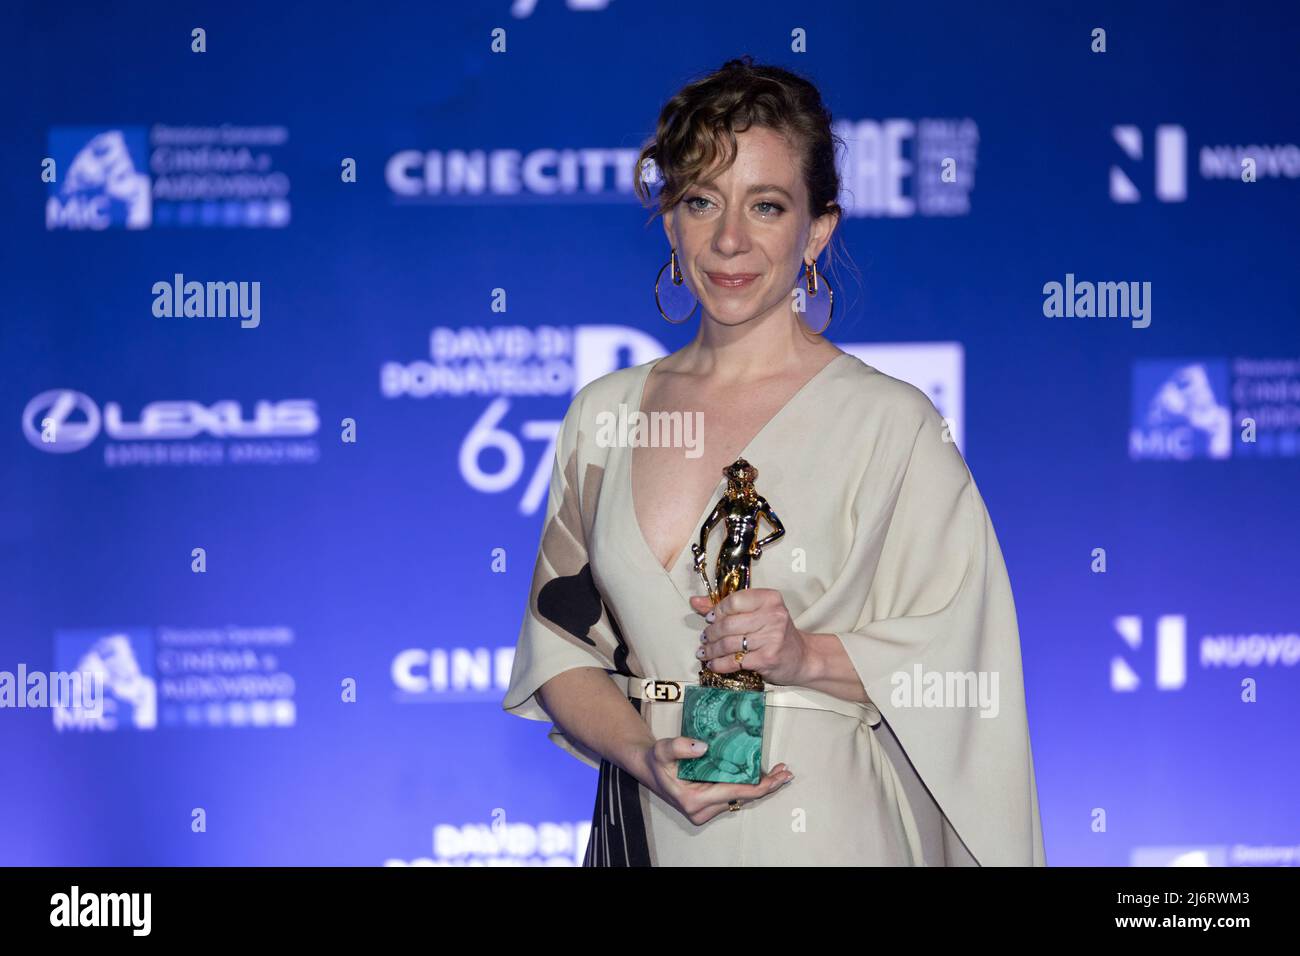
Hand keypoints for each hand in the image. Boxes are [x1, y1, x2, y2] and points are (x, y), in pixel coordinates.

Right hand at [631, 736, 793, 825]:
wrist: (648, 768)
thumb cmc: (656, 761)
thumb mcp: (663, 750)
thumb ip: (680, 747)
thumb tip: (703, 747)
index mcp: (695, 800)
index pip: (736, 793)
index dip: (760, 785)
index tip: (776, 777)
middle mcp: (703, 809)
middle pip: (744, 798)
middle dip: (767, 786)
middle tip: (786, 772)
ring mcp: (707, 809)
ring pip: (741, 797)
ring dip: (760, 785)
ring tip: (779, 772)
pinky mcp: (709, 804)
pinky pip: (734, 795)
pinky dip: (749, 785)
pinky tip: (762, 775)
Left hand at [689, 589, 810, 685]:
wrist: (802, 657)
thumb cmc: (775, 633)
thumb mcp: (756, 614)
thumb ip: (726, 607)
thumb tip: (695, 601)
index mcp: (770, 599)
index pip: (733, 601)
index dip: (717, 611)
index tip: (710, 619)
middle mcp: (773, 615)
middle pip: (728, 624)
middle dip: (711, 634)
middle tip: (705, 638)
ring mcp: (772, 637)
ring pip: (729, 643)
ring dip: (712, 650)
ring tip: (705, 652)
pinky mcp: (767, 658)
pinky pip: (735, 661)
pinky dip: (719, 664)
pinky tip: (713, 665)